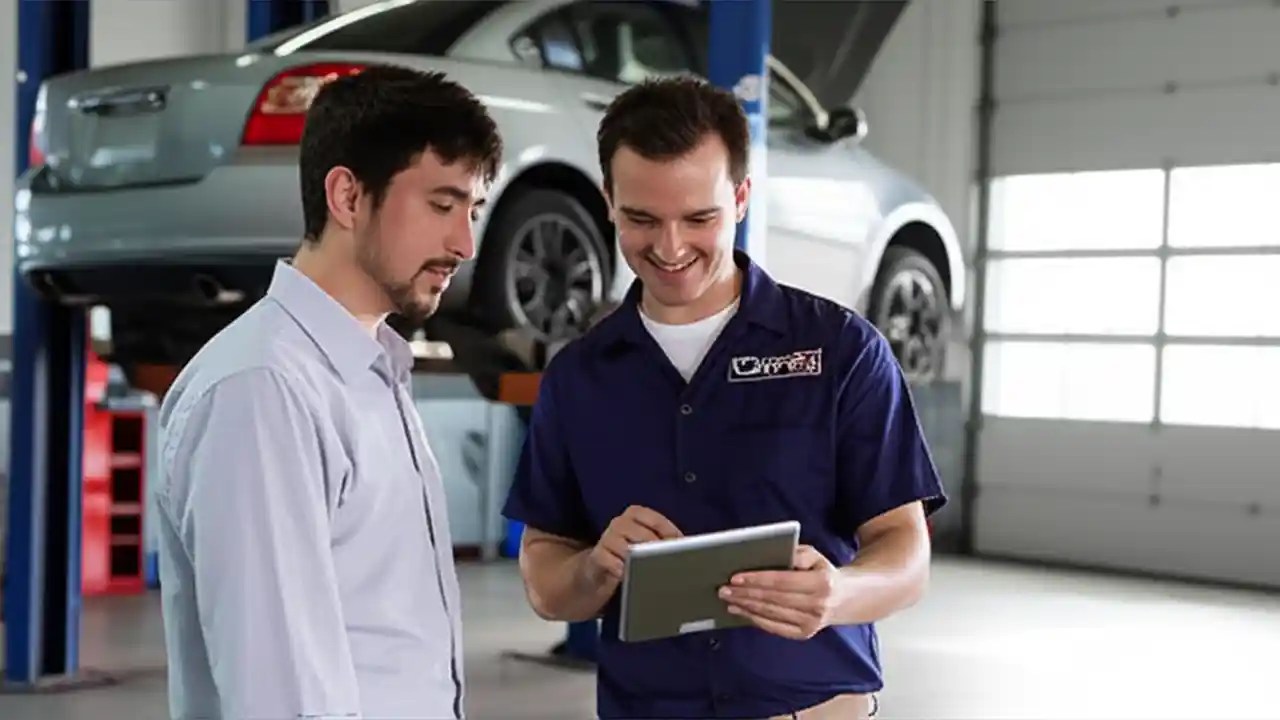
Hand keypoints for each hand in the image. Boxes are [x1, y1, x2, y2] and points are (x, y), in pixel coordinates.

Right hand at [582, 505, 681, 587]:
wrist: (598, 569)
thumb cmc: (629, 553)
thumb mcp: (646, 543)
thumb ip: (663, 541)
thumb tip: (687, 546)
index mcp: (635, 514)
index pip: (656, 520)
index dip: (670, 534)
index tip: (682, 548)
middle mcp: (619, 522)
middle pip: (644, 535)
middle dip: (658, 551)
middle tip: (669, 564)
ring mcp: (606, 538)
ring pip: (628, 548)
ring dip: (640, 561)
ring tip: (650, 571)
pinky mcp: (596, 556)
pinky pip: (611, 562)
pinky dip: (621, 569)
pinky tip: (628, 576)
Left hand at [718, 544, 842, 639]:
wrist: (843, 599)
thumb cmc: (821, 572)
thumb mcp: (815, 556)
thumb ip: (797, 553)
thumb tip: (774, 554)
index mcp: (821, 582)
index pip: (782, 581)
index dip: (757, 580)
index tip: (735, 577)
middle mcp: (817, 605)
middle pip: (773, 599)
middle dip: (745, 594)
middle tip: (723, 588)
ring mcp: (811, 623)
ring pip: (771, 614)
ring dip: (746, 607)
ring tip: (728, 599)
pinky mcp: (803, 634)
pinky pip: (774, 627)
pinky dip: (755, 619)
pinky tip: (740, 611)